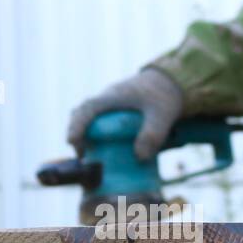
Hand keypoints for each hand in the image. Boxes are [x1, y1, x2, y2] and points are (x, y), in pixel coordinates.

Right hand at [67, 68, 184, 159]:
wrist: (170, 83)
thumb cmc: (164, 96)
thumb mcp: (162, 115)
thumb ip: (153, 134)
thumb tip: (139, 158)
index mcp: (113, 96)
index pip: (88, 109)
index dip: (77, 125)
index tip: (72, 142)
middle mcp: (106, 101)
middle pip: (81, 115)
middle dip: (77, 135)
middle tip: (82, 155)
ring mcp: (108, 108)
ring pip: (88, 120)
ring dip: (85, 138)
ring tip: (91, 158)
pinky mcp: (114, 115)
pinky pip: (98, 125)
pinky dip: (96, 139)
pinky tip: (105, 155)